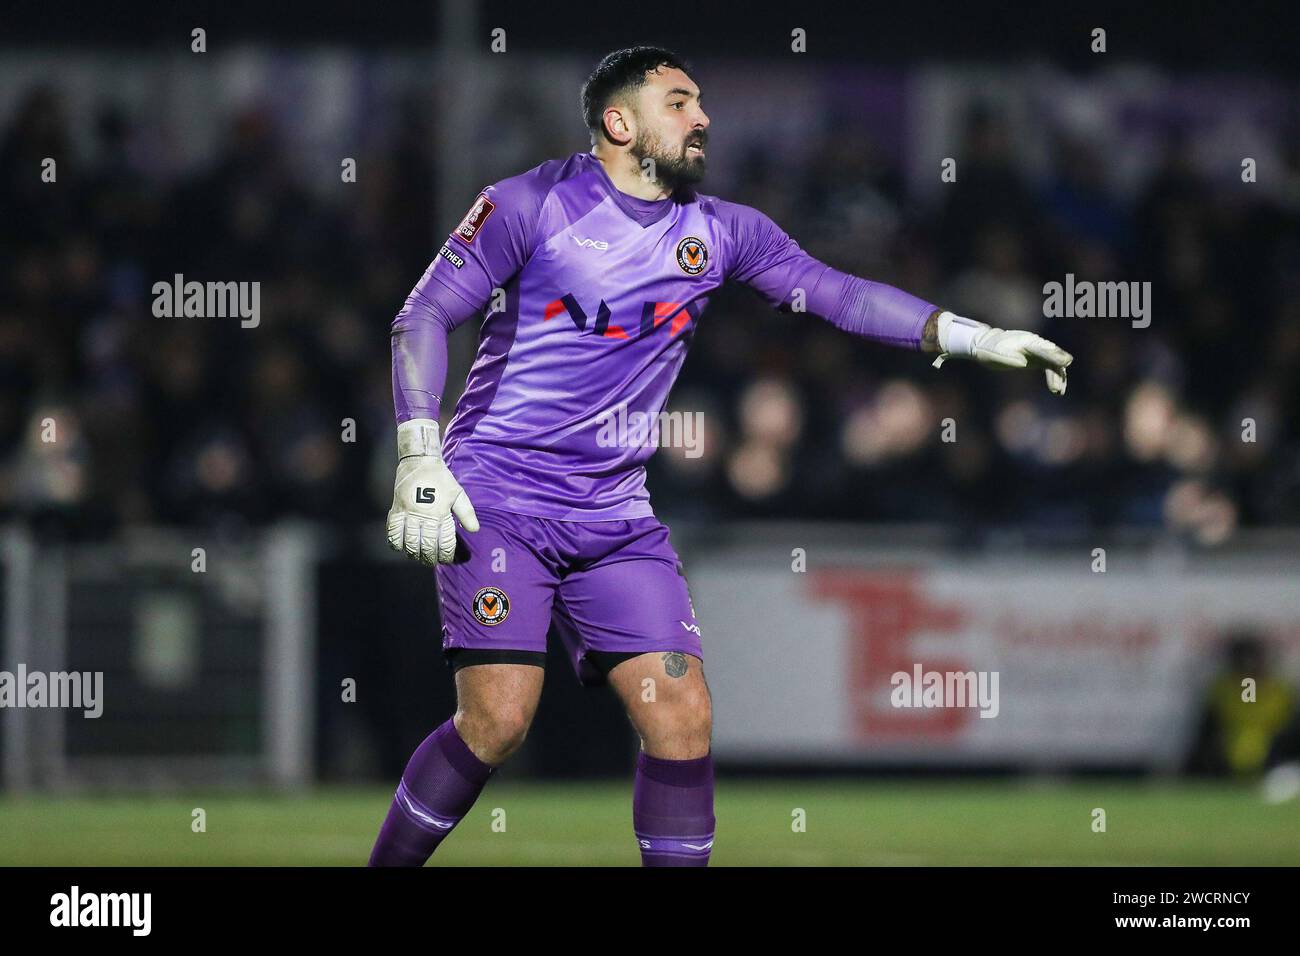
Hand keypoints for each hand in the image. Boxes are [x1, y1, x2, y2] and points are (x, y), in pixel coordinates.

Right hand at [386, 419, 478, 564]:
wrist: (419, 462)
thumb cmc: (441, 479)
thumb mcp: (458, 493)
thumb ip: (466, 513)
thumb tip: (474, 530)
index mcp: (440, 512)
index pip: (444, 542)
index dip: (446, 555)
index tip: (447, 559)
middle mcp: (423, 515)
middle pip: (425, 545)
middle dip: (430, 558)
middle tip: (432, 561)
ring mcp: (407, 513)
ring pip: (408, 542)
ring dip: (414, 553)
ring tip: (419, 557)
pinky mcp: (395, 510)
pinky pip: (392, 532)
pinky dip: (395, 543)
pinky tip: (401, 547)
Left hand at [932, 311, 1072, 395]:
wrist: (985, 344)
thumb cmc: (988, 350)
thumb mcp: (994, 354)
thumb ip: (1008, 357)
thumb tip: (1022, 362)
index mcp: (1025, 341)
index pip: (1043, 349)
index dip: (1054, 356)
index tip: (1065, 363)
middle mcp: (1035, 344)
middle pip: (1052, 355)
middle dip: (1058, 369)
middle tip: (1060, 384)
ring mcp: (1037, 351)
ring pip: (1053, 363)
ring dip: (1058, 376)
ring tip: (1058, 391)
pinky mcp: (1036, 359)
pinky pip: (1050, 368)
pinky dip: (1055, 377)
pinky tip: (1058, 390)